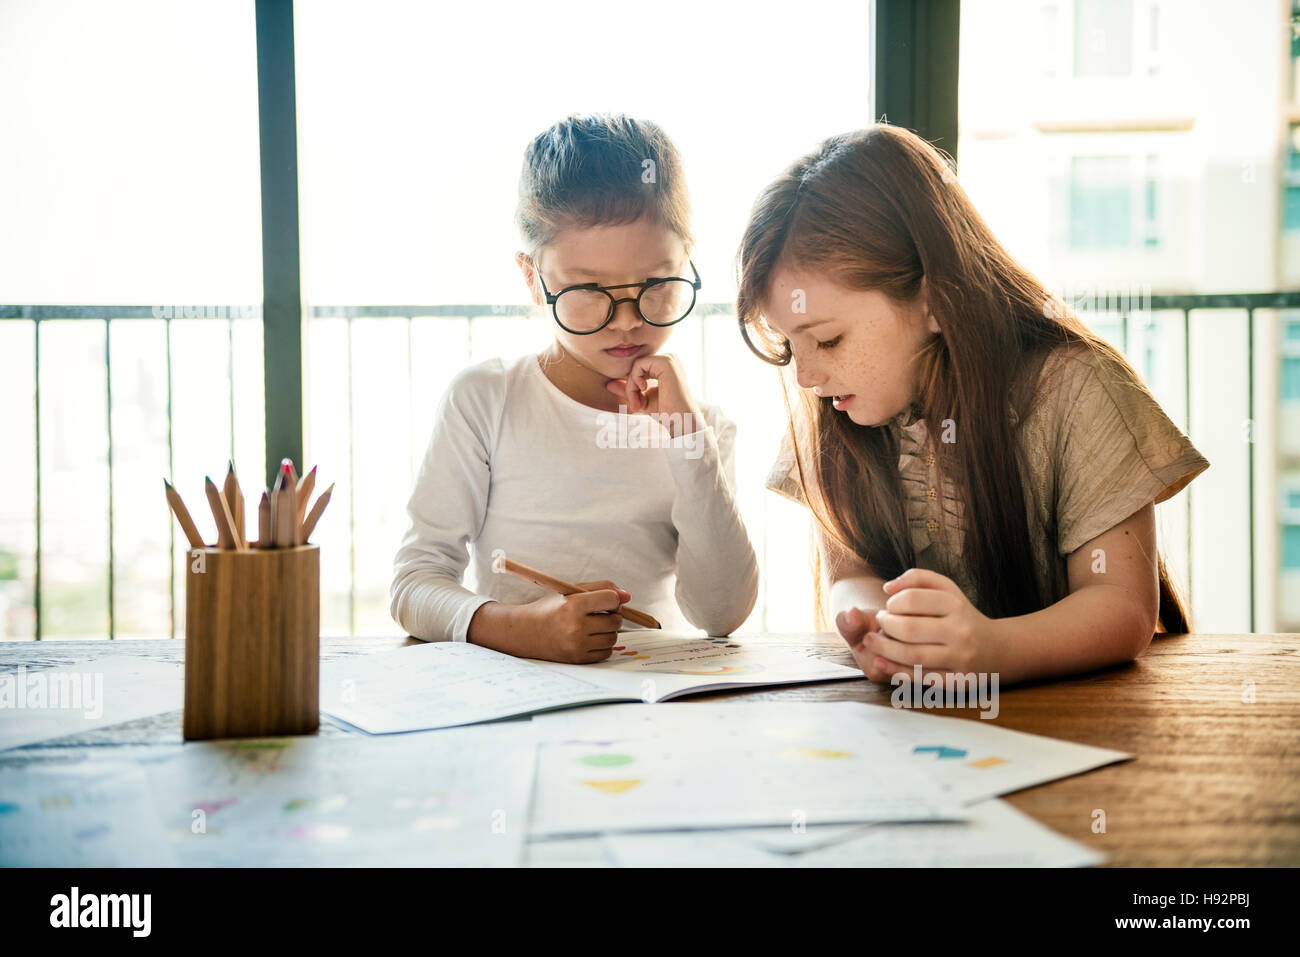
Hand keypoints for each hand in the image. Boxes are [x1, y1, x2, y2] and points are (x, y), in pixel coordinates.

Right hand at [521, 582, 628, 663]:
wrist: (525, 632)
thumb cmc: (550, 609)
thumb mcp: (570, 591)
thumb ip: (601, 588)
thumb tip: (627, 596)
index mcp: (573, 605)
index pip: (612, 599)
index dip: (614, 598)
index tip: (608, 601)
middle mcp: (576, 626)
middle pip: (616, 620)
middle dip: (613, 615)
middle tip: (600, 613)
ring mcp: (577, 645)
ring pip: (613, 637)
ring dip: (609, 630)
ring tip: (594, 626)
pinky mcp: (578, 659)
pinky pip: (606, 652)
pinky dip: (603, 645)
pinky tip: (590, 638)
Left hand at [605, 353, 703, 436]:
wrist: (680, 422)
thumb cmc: (666, 414)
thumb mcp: (642, 399)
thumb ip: (628, 390)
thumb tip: (608, 384)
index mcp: (665, 366)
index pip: (638, 367)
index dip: (632, 385)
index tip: (635, 406)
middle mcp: (669, 359)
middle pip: (636, 365)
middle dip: (631, 386)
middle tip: (635, 406)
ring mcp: (669, 359)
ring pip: (635, 365)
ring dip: (631, 386)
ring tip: (638, 404)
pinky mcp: (666, 362)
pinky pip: (638, 365)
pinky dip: (634, 381)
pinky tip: (643, 392)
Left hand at [854, 568, 995, 681]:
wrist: (997, 649)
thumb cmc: (961, 615)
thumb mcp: (946, 589)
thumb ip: (916, 579)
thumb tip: (887, 588)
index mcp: (956, 605)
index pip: (912, 600)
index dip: (892, 603)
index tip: (888, 607)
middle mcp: (960, 631)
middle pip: (908, 629)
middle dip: (885, 626)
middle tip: (879, 623)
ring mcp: (960, 658)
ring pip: (912, 655)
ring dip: (884, 648)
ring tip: (871, 641)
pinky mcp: (957, 681)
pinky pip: (921, 677)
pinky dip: (896, 671)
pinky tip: (881, 663)